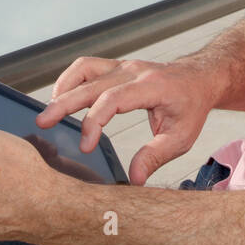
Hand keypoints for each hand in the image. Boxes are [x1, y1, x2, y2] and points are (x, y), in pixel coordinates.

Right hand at [36, 57, 218, 185]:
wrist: (200, 78)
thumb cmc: (191, 107)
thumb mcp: (182, 137)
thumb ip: (156, 156)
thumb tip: (135, 179)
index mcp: (151, 86)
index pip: (114, 98)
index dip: (95, 120)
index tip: (85, 146)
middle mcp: (134, 71)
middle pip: (92, 83)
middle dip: (65, 103)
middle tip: (44, 123)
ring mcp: (124, 66)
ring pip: (85, 68)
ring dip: (64, 87)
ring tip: (49, 111)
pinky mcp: (116, 67)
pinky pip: (87, 67)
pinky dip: (70, 80)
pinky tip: (62, 99)